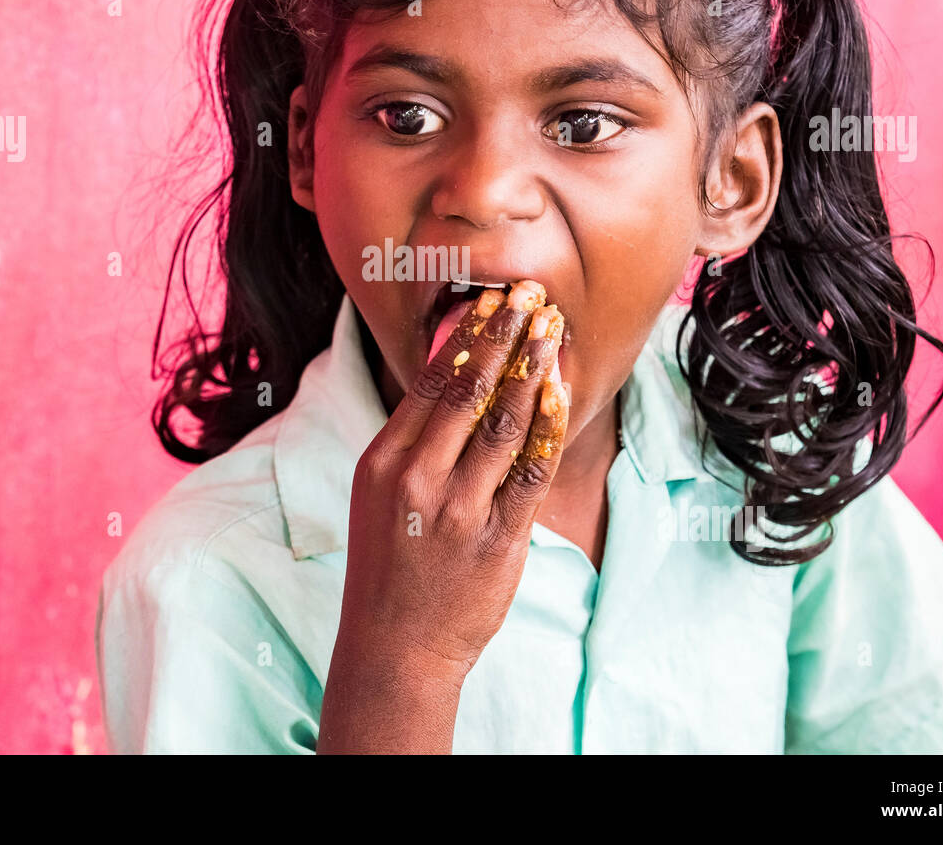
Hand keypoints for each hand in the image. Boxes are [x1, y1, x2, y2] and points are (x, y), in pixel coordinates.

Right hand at [337, 279, 568, 679]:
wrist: (396, 646)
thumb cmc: (391, 563)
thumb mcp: (380, 493)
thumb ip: (414, 436)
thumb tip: (450, 367)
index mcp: (383, 461)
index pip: (429, 380)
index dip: (466, 335)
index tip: (491, 300)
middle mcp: (417, 479)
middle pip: (468, 389)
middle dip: (504, 335)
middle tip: (531, 295)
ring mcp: (459, 510)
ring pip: (504, 423)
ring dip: (533, 369)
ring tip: (553, 331)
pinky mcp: (498, 540)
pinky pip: (532, 472)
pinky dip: (549, 428)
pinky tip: (561, 393)